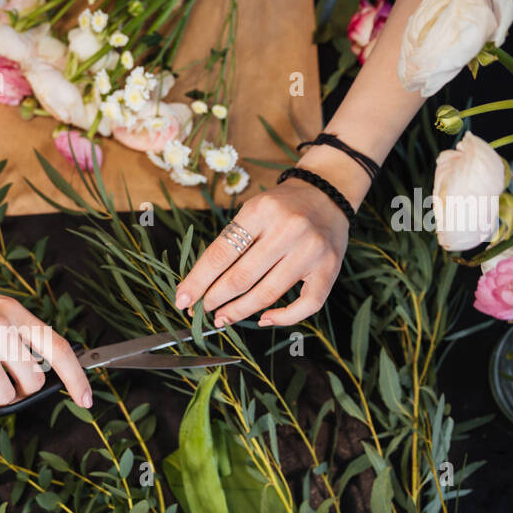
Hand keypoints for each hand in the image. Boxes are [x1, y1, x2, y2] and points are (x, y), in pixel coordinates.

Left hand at [174, 176, 350, 327]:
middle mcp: (288, 229)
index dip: (198, 282)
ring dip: (239, 311)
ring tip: (223, 317)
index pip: (220, 254)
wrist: (328, 194)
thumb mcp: (252, 211)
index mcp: (261, 211)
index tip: (182, 300)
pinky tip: (263, 319)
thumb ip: (230, 243)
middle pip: (241, 278)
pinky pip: (306, 305)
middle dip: (215, 299)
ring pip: (267, 294)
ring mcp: (311, 250)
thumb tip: (199, 285)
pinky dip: (282, 318)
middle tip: (202, 310)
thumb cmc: (282, 206)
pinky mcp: (330, 268)